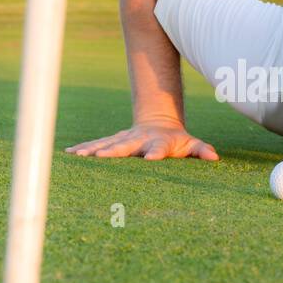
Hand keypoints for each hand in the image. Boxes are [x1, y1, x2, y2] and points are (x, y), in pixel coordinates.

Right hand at [65, 121, 218, 160]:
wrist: (158, 122)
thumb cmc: (177, 141)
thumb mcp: (191, 144)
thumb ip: (201, 150)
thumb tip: (214, 157)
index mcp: (159, 142)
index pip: (158, 149)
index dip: (155, 153)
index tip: (150, 159)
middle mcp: (138, 140)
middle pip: (125, 146)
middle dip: (113, 151)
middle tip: (101, 157)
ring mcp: (123, 139)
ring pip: (106, 144)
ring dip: (92, 150)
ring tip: (78, 156)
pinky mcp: (113, 141)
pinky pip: (96, 144)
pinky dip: (83, 148)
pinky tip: (68, 154)